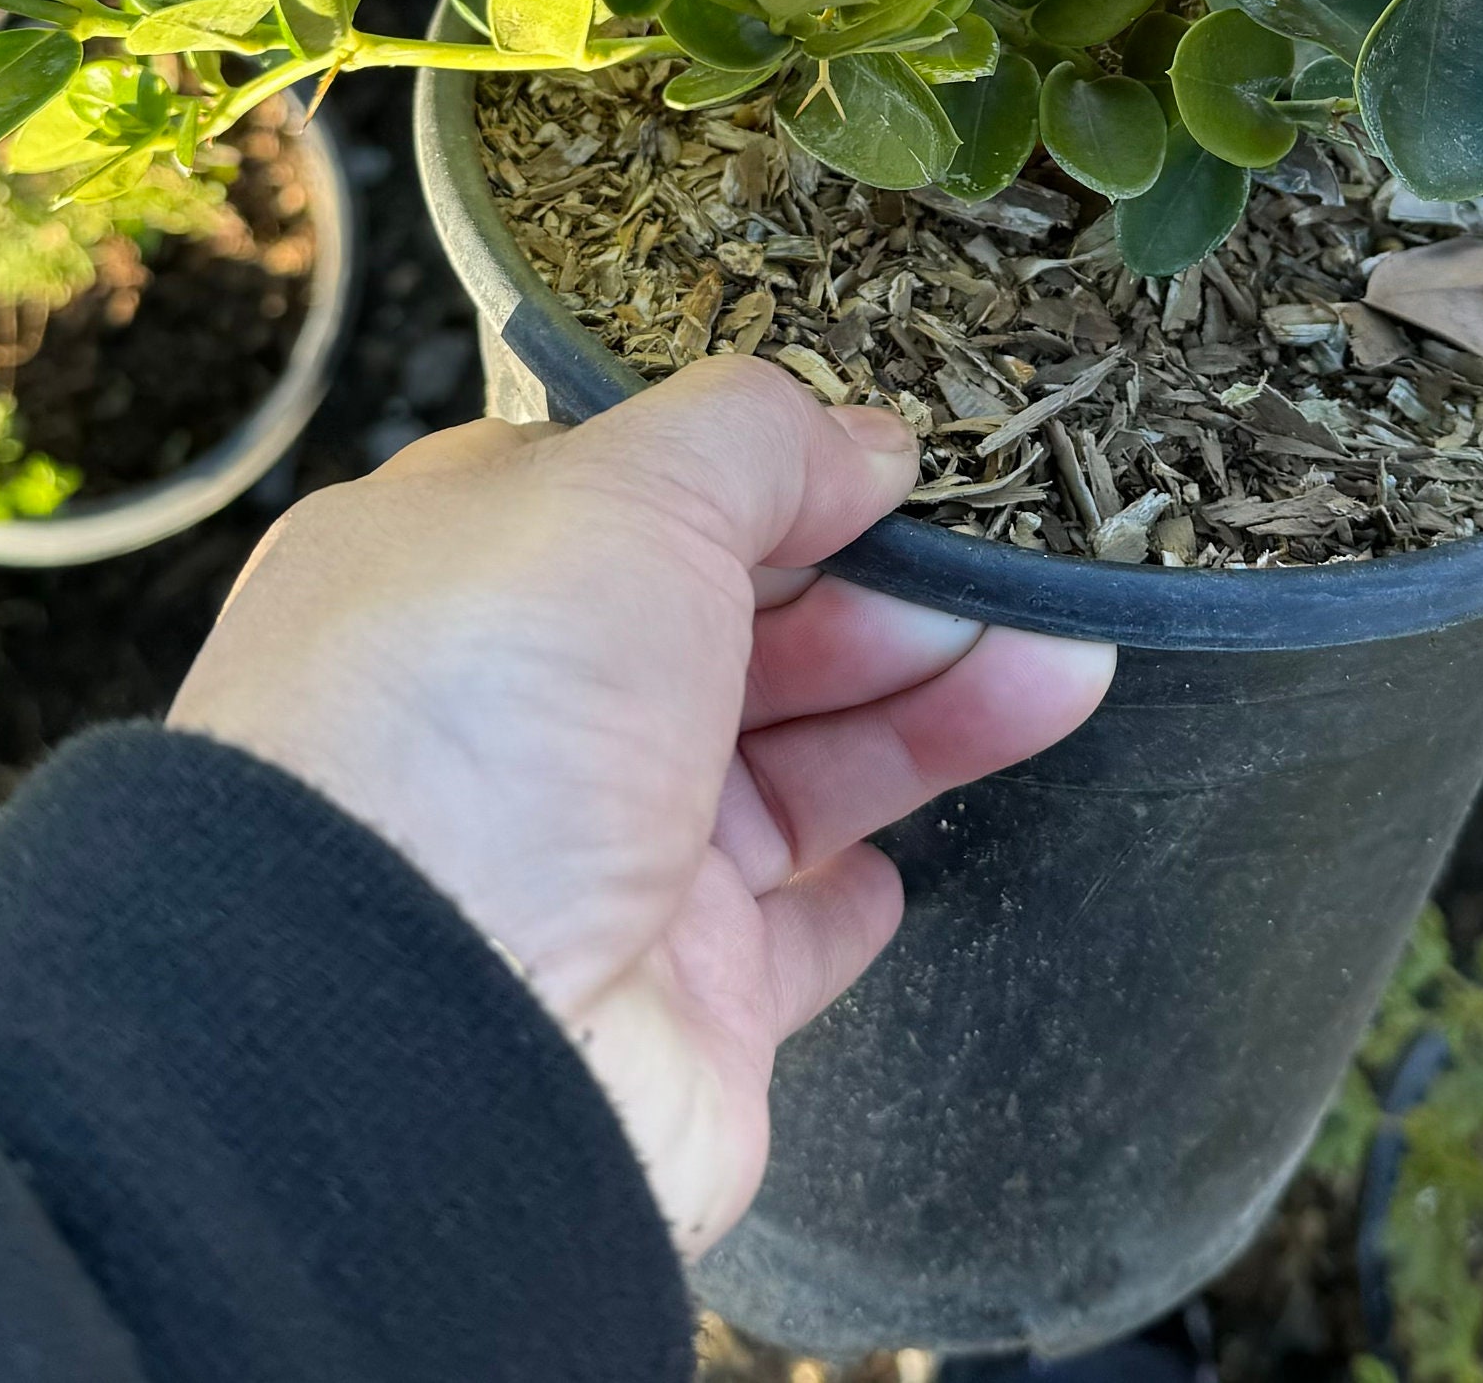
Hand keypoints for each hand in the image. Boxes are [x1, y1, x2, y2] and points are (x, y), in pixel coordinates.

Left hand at [169, 357, 1114, 1252]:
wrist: (422, 1043)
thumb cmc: (476, 728)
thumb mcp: (618, 497)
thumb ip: (753, 443)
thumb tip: (862, 439)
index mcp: (471, 573)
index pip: (645, 496)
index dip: (781, 472)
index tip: (904, 458)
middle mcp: (529, 713)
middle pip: (746, 626)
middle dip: (890, 587)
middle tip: (1011, 564)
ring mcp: (605, 862)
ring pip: (800, 763)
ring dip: (933, 706)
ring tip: (1060, 661)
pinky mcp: (682, 1000)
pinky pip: (796, 933)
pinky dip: (859, 888)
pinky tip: (911, 851)